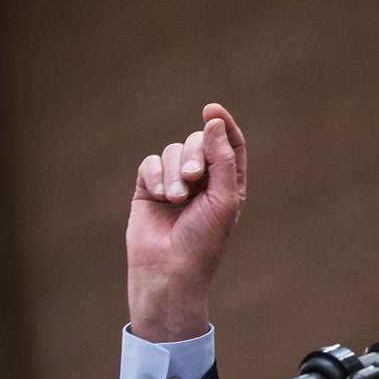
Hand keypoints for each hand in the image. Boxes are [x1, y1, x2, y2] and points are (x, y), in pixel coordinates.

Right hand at [127, 103, 246, 341]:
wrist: (169, 269)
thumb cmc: (204, 241)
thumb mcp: (224, 199)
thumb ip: (222, 159)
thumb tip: (213, 122)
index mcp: (228, 183)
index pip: (230, 143)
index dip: (222, 124)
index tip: (211, 109)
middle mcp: (202, 180)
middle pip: (199, 142)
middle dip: (195, 154)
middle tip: (194, 177)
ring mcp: (174, 183)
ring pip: (172, 151)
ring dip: (174, 170)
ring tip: (175, 198)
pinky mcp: (148, 188)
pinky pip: (150, 163)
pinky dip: (156, 175)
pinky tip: (160, 196)